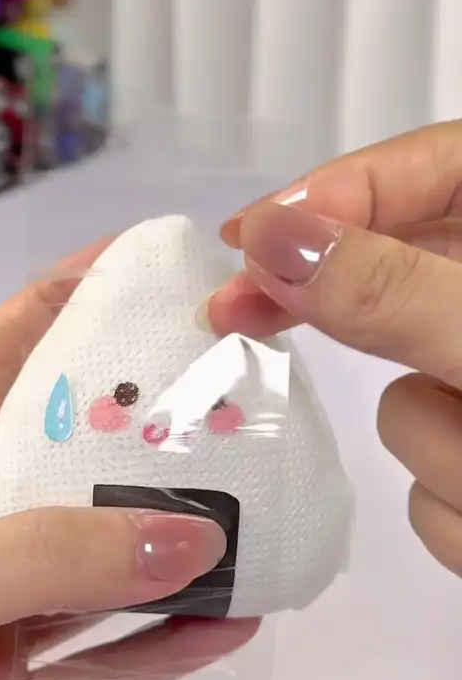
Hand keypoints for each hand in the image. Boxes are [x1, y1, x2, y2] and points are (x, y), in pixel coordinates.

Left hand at [0, 238, 259, 679]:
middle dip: (130, 434)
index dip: (41, 314)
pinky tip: (224, 619)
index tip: (115, 270)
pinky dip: (167, 645)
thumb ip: (37, 562)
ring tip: (245, 510)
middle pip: (57, 469)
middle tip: (212, 398)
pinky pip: (105, 665)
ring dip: (166, 548)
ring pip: (93, 571)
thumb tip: (179, 538)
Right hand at [207, 119, 461, 580]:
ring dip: (445, 450)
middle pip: (397, 293)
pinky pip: (432, 487)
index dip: (325, 197)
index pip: (426, 172)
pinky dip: (460, 508)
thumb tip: (278, 238)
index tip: (243, 236)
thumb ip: (397, 292)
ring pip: (410, 411)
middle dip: (344, 325)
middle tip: (240, 312)